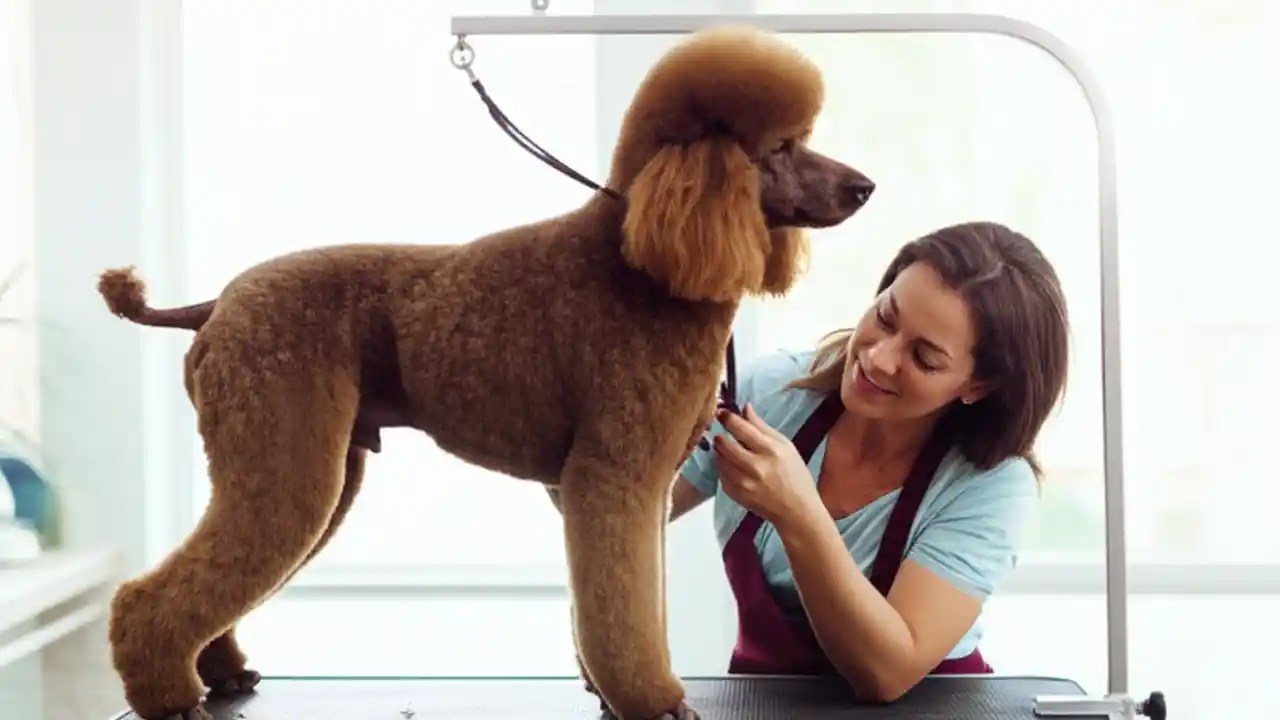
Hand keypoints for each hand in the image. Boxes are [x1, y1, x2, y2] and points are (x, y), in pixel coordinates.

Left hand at [713, 403, 822, 529]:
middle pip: (725, 444)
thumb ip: (762, 427)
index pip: (741, 428)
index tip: (721, 412)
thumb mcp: (785, 446)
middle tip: (721, 433)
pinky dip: (724, 468)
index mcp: (770, 450)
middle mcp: (755, 467)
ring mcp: (744, 483)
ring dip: (720, 452)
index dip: (728, 418)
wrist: (796, 510)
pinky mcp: (736, 495)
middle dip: (720, 436)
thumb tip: (745, 408)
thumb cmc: (795, 475)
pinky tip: (732, 466)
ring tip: (727, 449)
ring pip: (720, 460)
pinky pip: (721, 476)